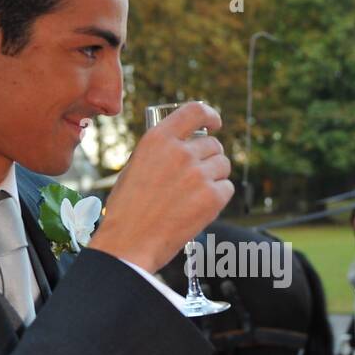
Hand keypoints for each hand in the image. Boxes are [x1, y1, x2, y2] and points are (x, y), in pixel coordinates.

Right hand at [88, 101, 232, 273]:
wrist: (129, 243)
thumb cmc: (127, 210)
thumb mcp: (135, 167)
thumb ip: (162, 151)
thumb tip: (185, 145)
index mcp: (158, 139)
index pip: (195, 111)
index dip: (210, 115)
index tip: (215, 123)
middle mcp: (181, 152)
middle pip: (213, 144)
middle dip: (209, 158)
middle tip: (196, 176)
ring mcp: (199, 174)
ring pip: (223, 166)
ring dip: (214, 177)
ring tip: (194, 195)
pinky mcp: (212, 197)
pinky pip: (227, 188)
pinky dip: (218, 197)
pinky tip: (198, 208)